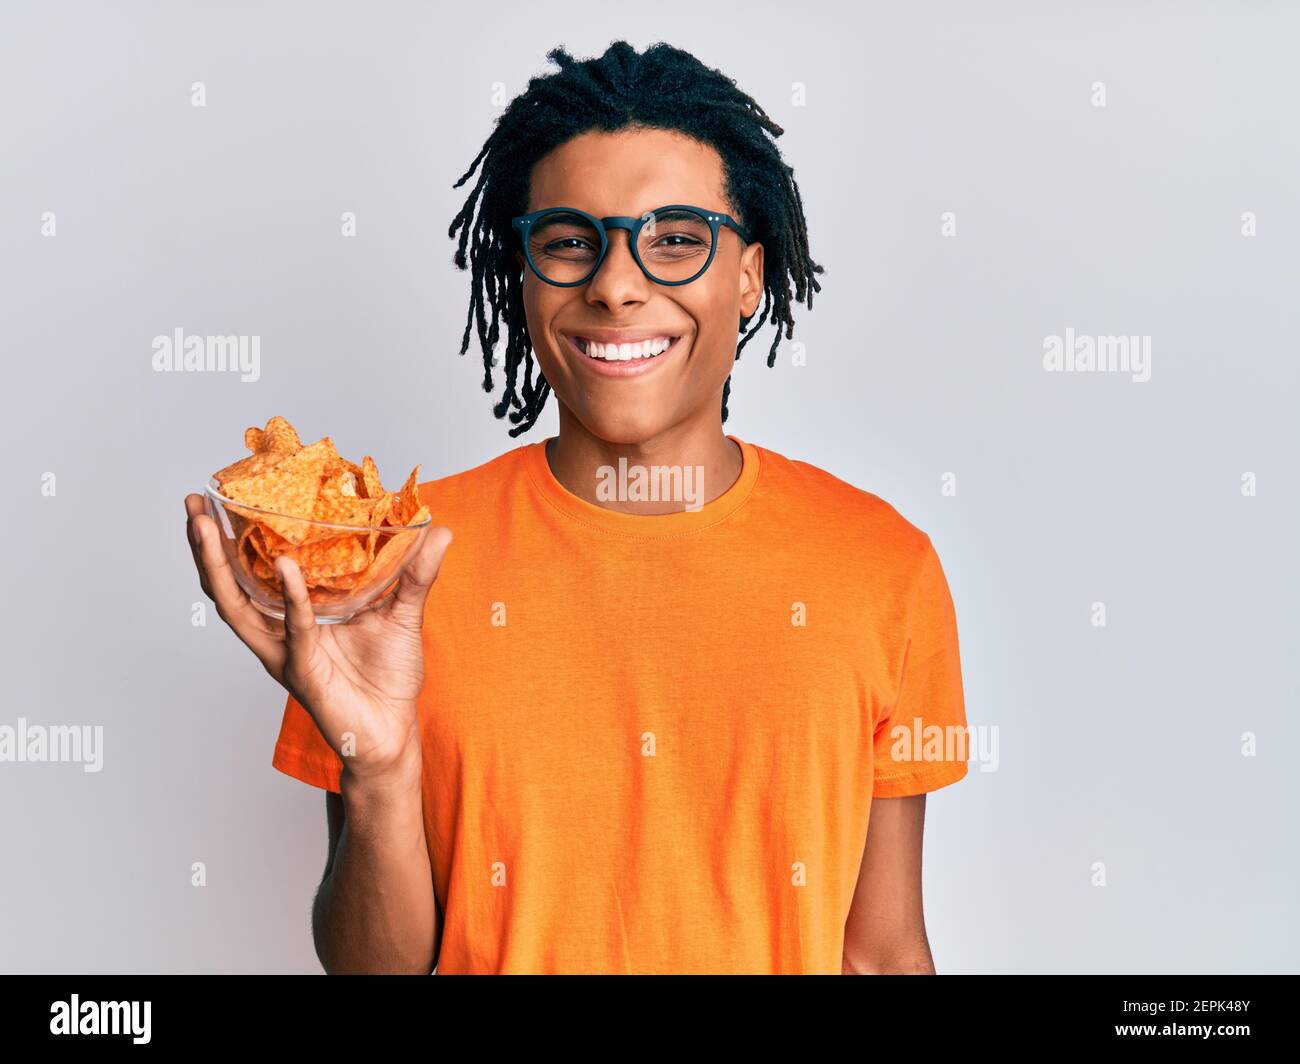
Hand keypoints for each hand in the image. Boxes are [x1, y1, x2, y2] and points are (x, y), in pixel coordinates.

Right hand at [184, 493, 452, 779]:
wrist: (393, 732)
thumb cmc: (389, 677)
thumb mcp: (404, 612)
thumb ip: (416, 572)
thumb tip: (438, 529)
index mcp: (293, 615)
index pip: (253, 571)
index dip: (233, 537)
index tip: (220, 496)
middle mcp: (279, 633)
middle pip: (228, 584)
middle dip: (206, 545)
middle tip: (192, 504)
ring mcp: (285, 653)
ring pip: (239, 606)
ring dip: (221, 566)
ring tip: (209, 528)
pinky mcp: (303, 672)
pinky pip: (294, 630)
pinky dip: (291, 598)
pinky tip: (285, 567)